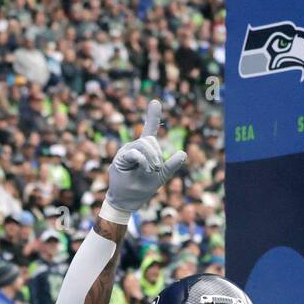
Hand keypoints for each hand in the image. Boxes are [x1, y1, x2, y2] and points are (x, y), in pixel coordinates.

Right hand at [102, 99, 185, 221]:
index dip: (153, 116)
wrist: (126, 201)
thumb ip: (170, 166)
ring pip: (144, 144)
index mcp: (144, 150)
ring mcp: (126, 151)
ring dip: (152, 158)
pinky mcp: (120, 158)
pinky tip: (146, 168)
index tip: (155, 102)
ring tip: (151, 171)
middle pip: (150, 139)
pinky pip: (135, 153)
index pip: (149, 130)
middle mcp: (134, 147)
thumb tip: (183, 153)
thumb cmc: (141, 189)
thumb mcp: (160, 177)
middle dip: (157, 153)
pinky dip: (143, 161)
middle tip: (157, 169)